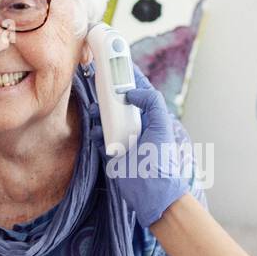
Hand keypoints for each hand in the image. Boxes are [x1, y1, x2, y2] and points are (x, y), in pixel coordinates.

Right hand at [88, 65, 190, 226]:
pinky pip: (100, 137)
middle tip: (98, 83)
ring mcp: (125, 138)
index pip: (140, 90)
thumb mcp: (162, 127)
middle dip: (108, 93)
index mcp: (152, 117)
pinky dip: (96, 133)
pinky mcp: (113, 152)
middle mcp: (138, 125)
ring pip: (107, 118)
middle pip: (120, 101)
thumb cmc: (161, 162)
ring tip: (94, 111)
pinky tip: (97, 134)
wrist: (153, 194)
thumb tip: (132, 92)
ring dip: (99, 113)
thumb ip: (152, 103)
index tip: (117, 60)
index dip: (129, 75)